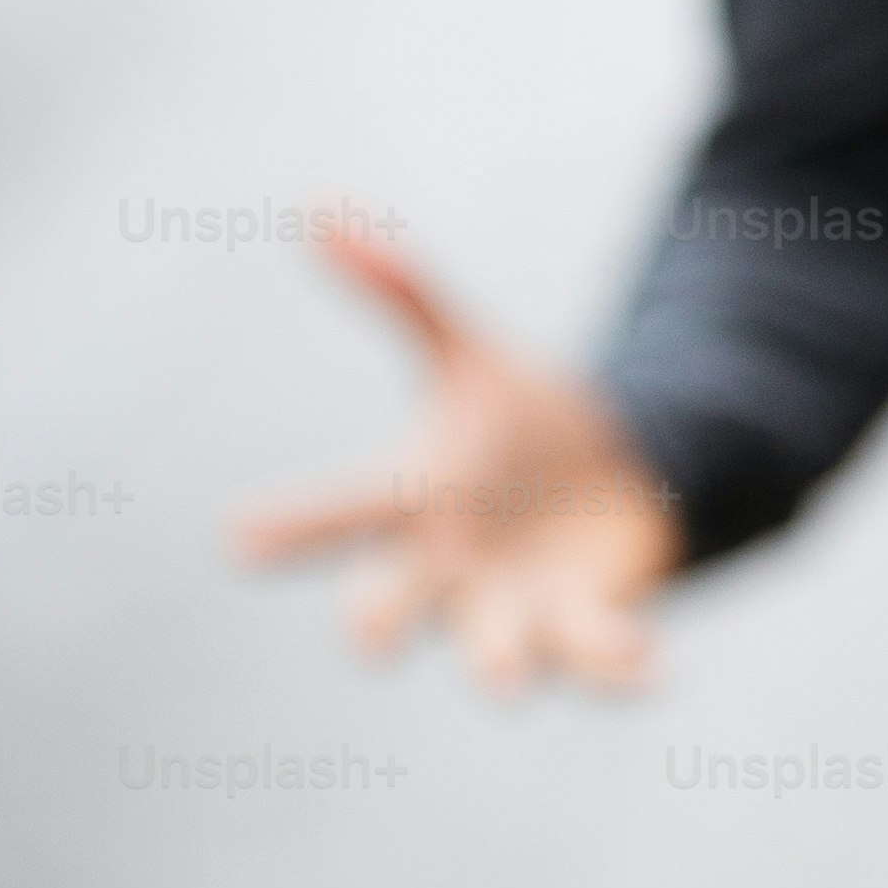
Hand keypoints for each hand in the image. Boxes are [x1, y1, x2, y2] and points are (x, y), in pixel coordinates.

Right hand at [231, 224, 679, 693]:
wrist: (613, 480)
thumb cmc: (517, 428)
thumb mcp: (466, 355)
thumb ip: (401, 291)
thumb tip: (317, 207)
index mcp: (411, 505)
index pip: (339, 512)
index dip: (290, 526)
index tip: (237, 535)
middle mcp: (450, 573)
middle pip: (399, 604)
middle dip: (383, 618)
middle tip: (367, 637)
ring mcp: (518, 609)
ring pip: (498, 651)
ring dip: (501, 660)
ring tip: (504, 681)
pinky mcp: (592, 622)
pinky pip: (601, 655)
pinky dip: (620, 663)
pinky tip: (650, 665)